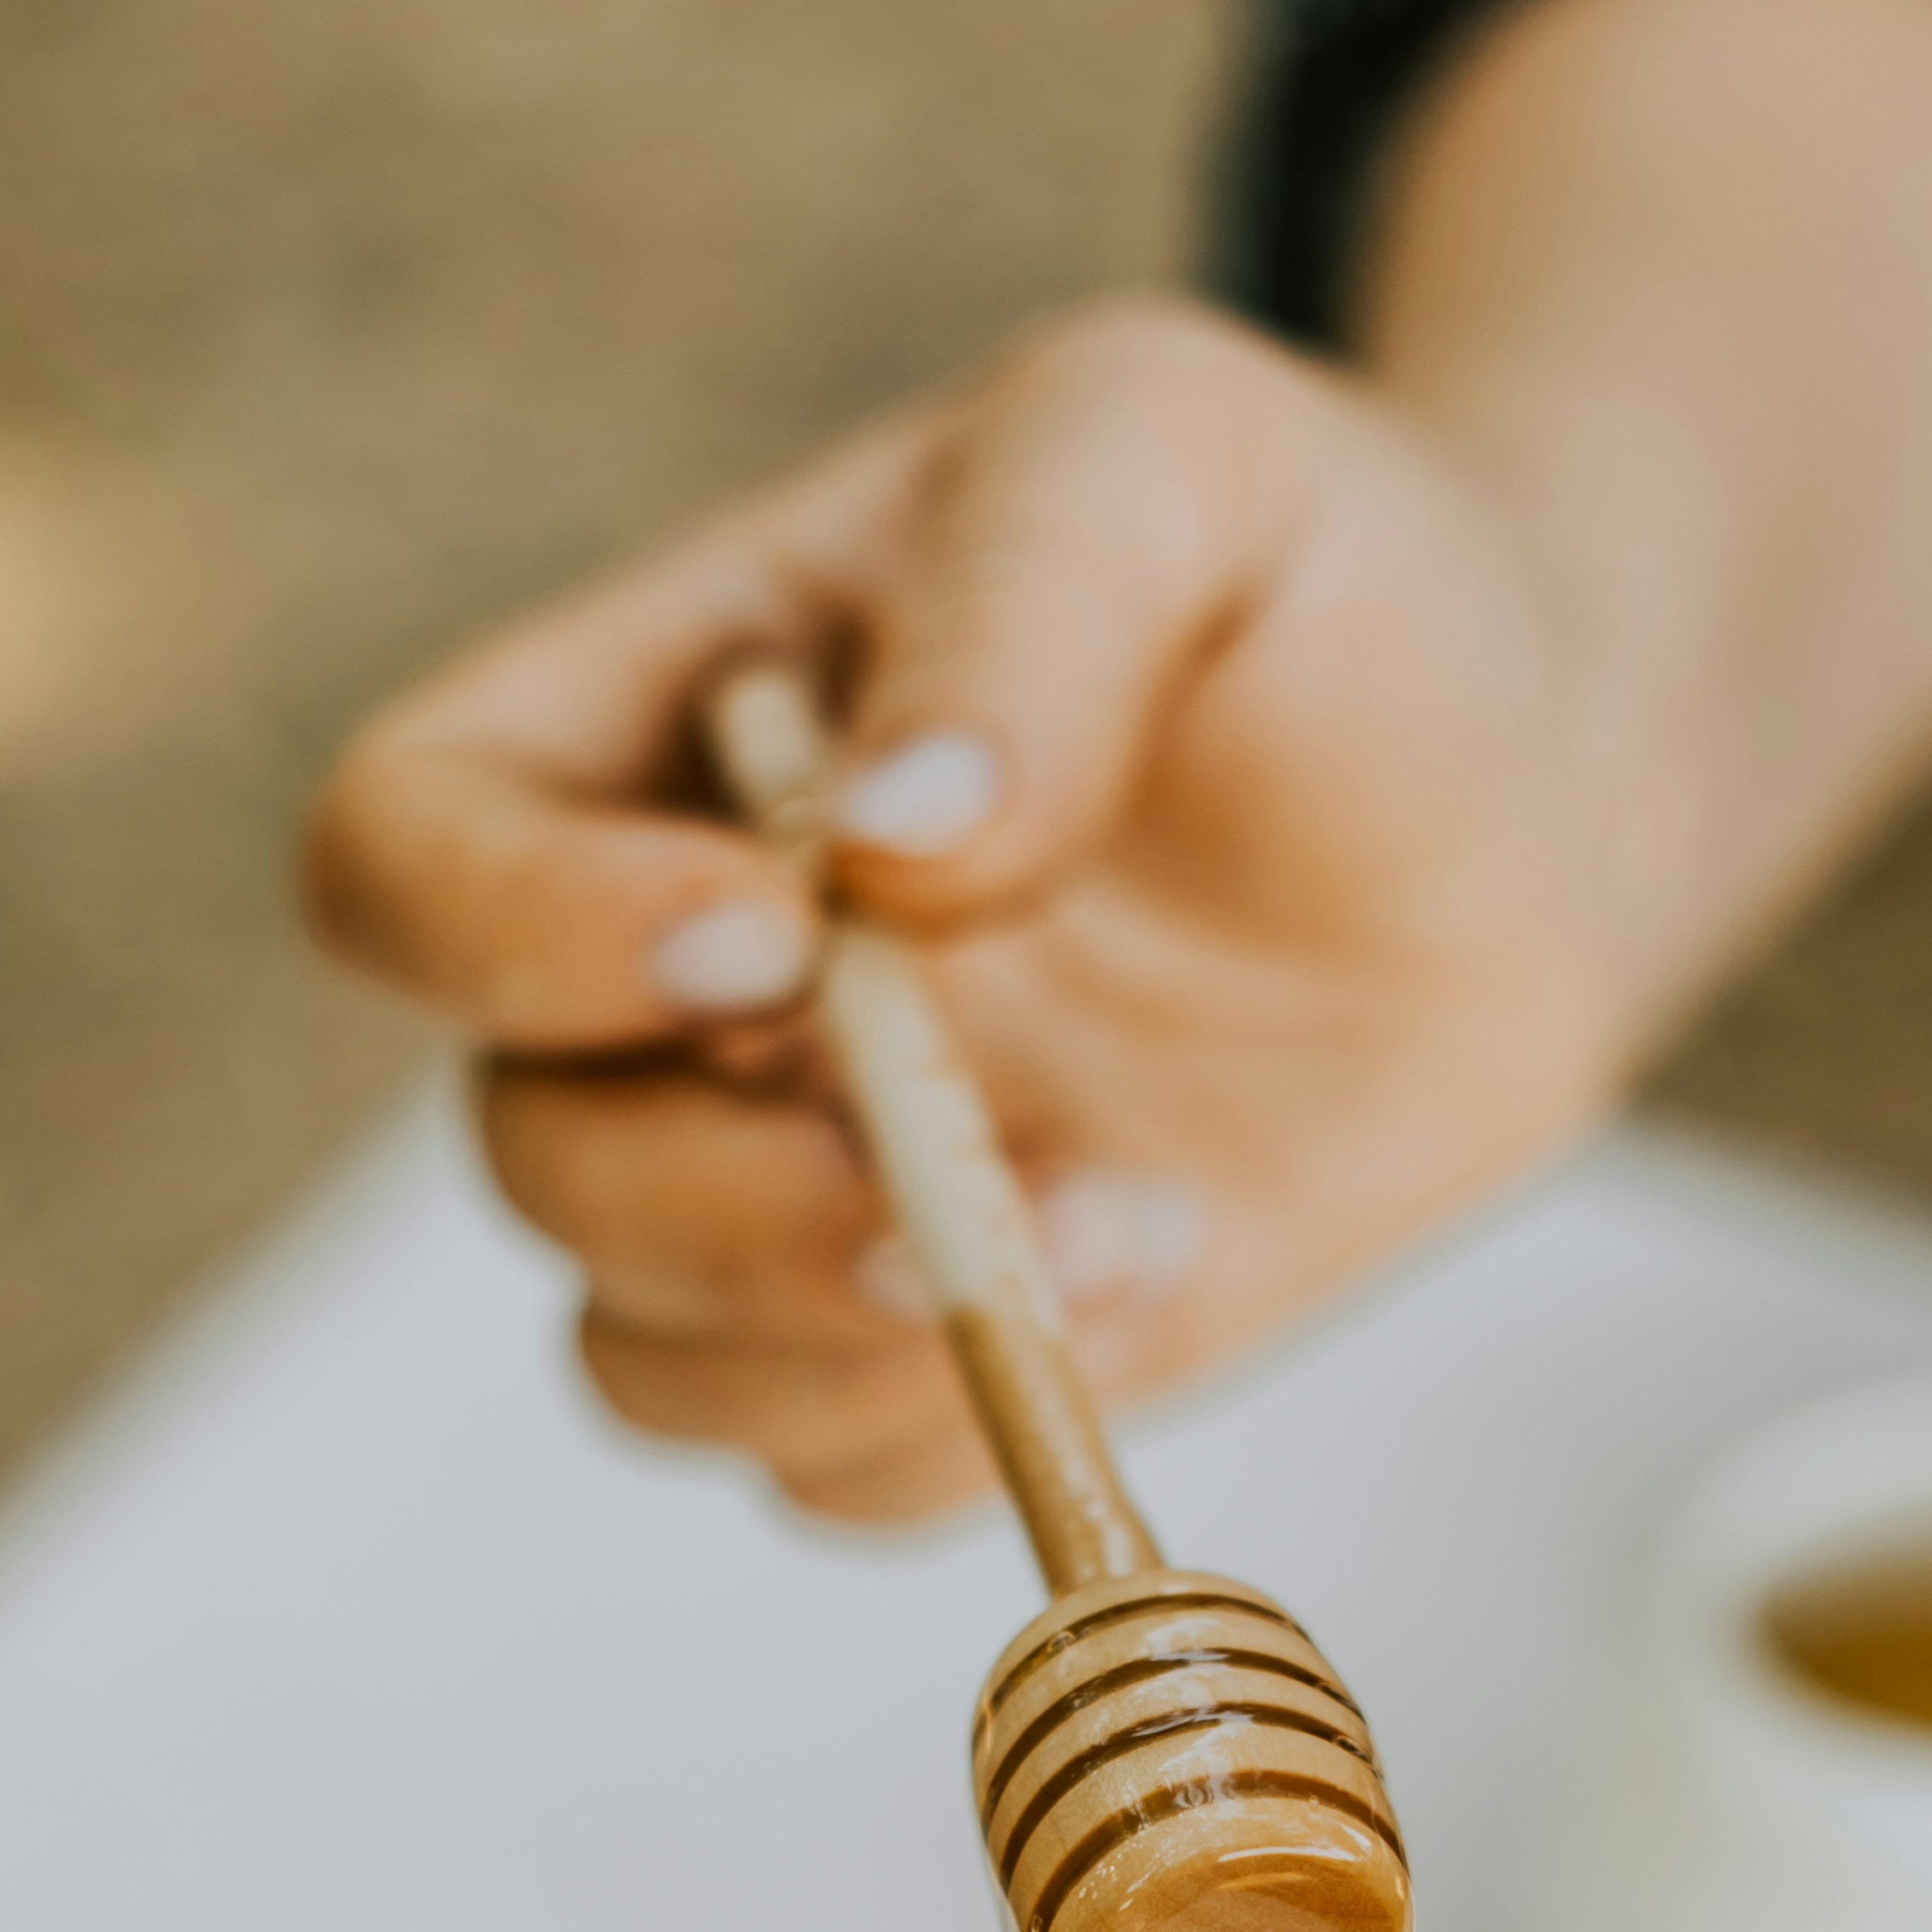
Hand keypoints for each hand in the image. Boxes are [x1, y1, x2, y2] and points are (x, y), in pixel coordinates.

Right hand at [302, 298, 1640, 1524]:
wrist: (1525, 798)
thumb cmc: (1311, 582)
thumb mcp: (1170, 459)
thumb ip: (1029, 602)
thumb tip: (892, 848)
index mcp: (645, 736)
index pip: (406, 858)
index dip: (512, 937)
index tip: (764, 936)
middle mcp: (675, 988)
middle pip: (528, 1158)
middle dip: (720, 1205)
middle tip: (954, 1186)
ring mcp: (799, 1181)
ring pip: (654, 1358)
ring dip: (849, 1341)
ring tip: (1122, 1222)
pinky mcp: (944, 1340)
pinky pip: (837, 1472)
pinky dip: (961, 1432)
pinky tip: (1151, 1282)